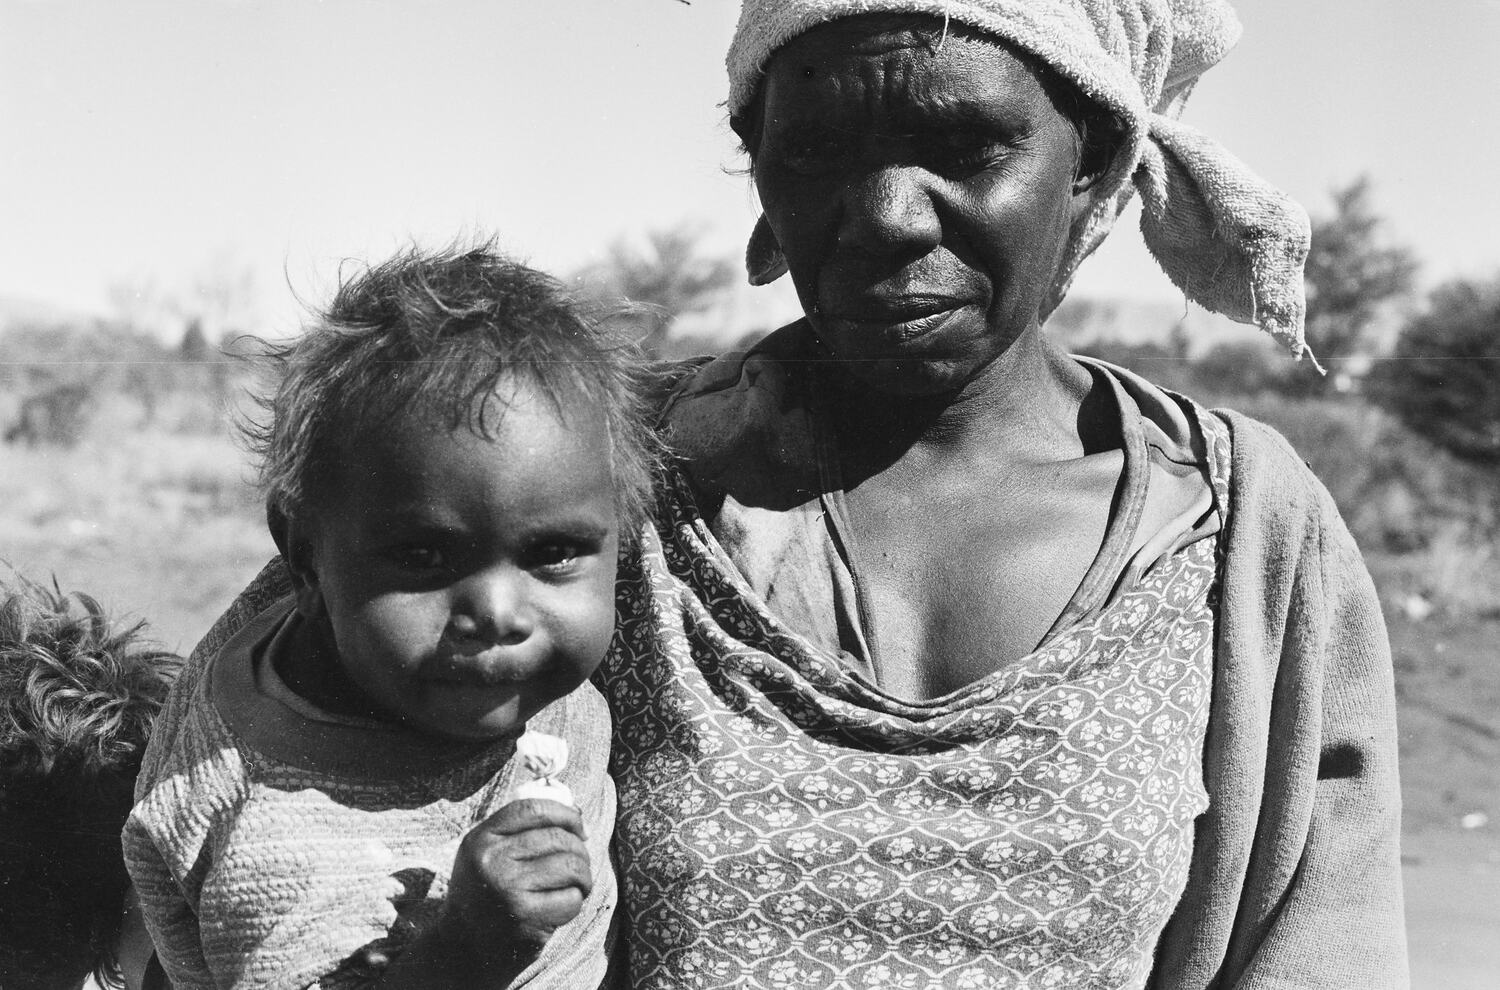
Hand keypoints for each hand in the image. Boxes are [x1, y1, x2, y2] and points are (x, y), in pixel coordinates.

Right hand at [445, 799, 592, 953]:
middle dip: (580, 850)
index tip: (579, 828)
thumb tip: (575, 814)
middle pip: (558, 838)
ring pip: (571, 866)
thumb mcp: (485, 854)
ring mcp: (509, 890)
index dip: (566, 814)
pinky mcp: (526, 918)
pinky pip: (571, 899)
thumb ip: (517, 830)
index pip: (534, 809)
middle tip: (579, 864)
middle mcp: (493, 861)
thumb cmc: (484, 894)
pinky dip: (576, 901)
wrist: (462, 946)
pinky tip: (563, 906)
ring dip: (583, 876)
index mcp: (482, 839)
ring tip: (577, 884)